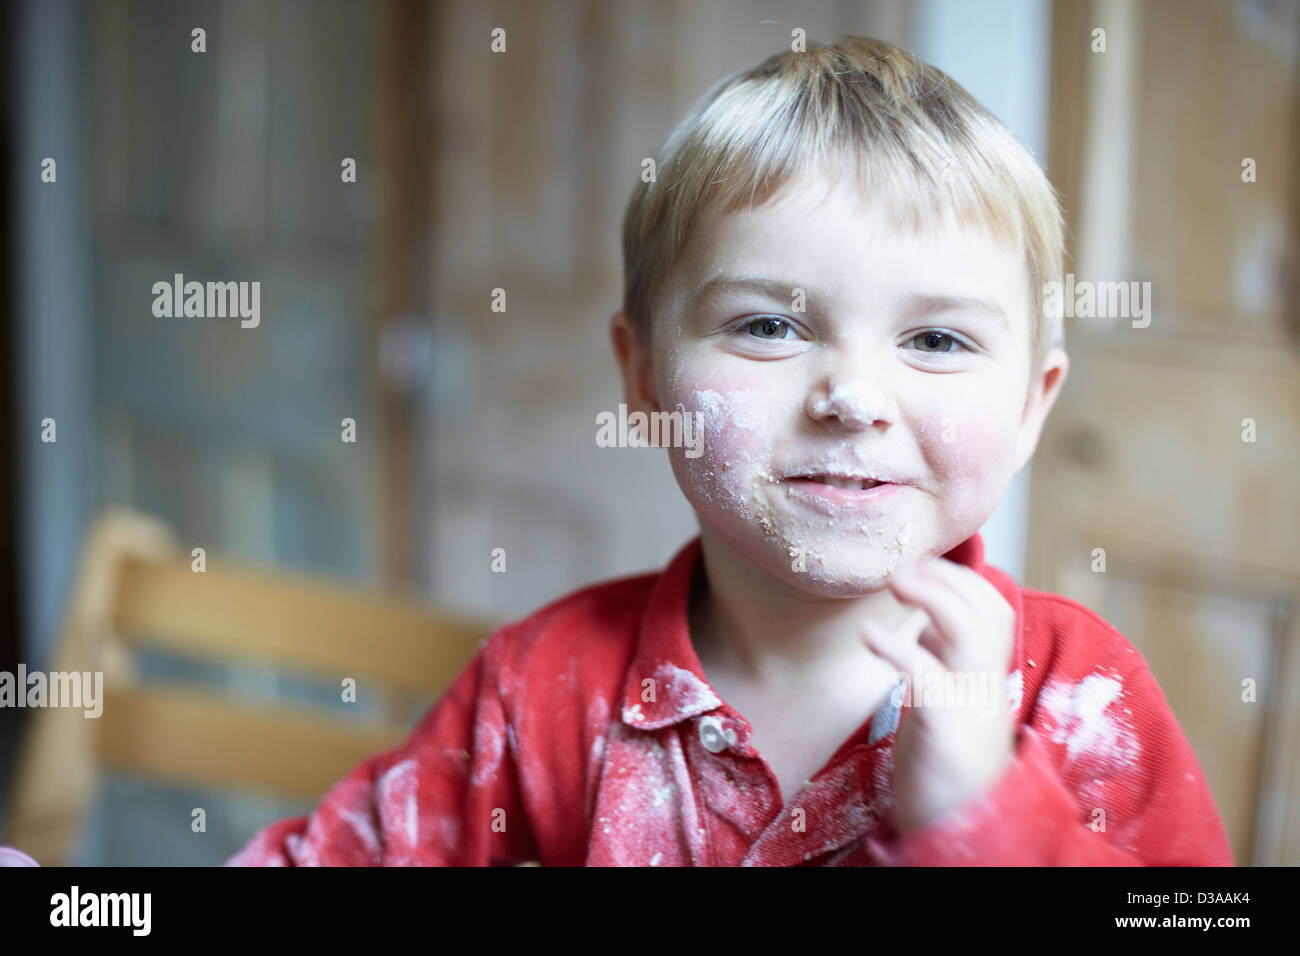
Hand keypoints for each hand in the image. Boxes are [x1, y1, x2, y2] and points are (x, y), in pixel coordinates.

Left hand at [860, 555, 1016, 834]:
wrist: (958, 826)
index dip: (957, 578)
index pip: (990, 607)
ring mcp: (970, 702)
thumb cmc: (946, 761)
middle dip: (944, 577)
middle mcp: (986, 683)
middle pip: (985, 608)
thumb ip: (944, 658)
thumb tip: (927, 615)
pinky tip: (868, 635)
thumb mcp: (948, 699)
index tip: (919, 563)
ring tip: (894, 579)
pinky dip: (896, 648)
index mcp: (987, 675)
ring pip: (969, 629)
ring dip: (931, 595)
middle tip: (901, 564)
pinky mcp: (945, 726)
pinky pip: (927, 675)